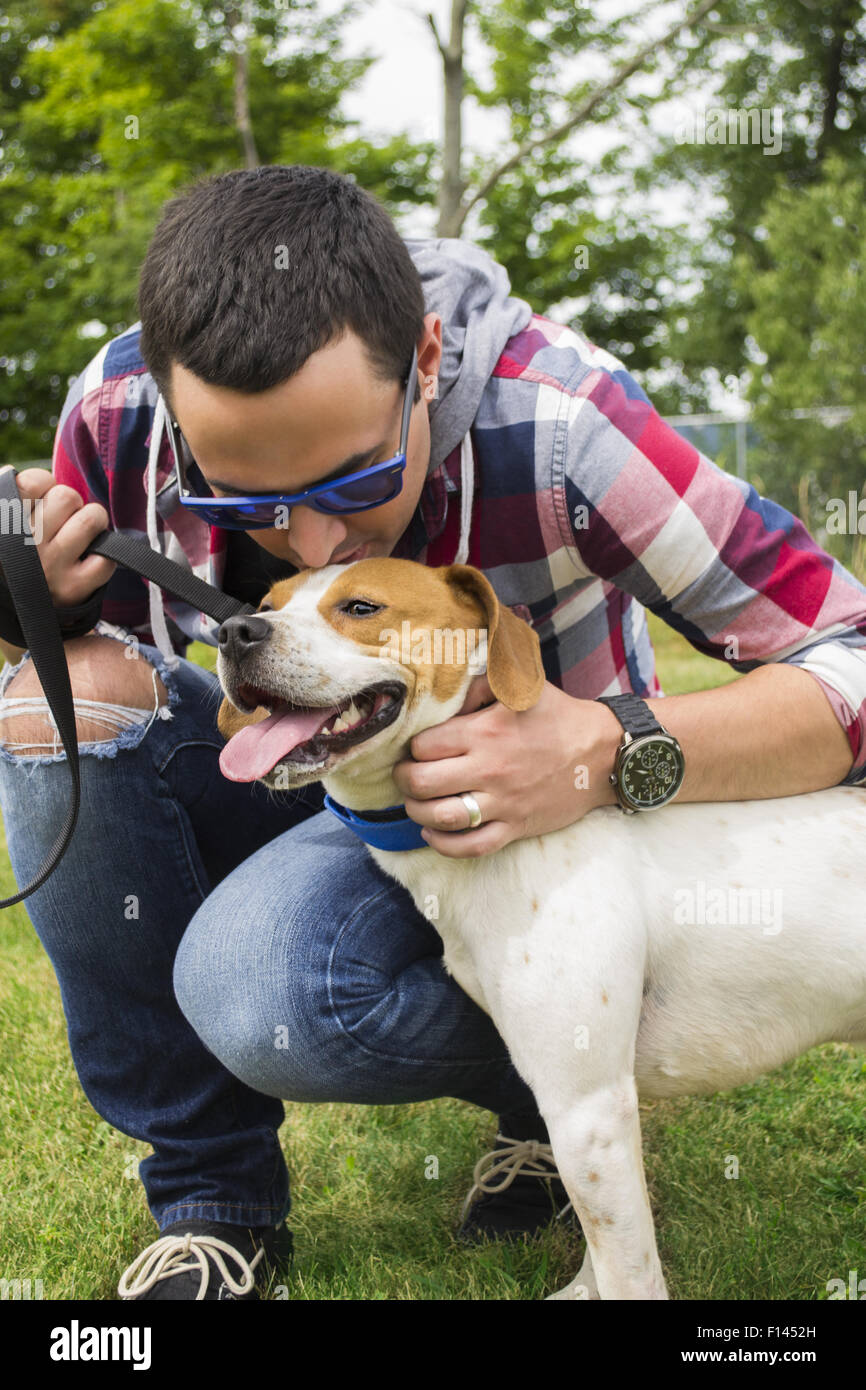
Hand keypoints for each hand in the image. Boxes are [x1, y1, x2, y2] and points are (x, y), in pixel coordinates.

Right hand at [2, 468, 114, 604]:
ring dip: (93, 522)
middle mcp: (25, 545)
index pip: (34, 481)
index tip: (43, 501)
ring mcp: (50, 567)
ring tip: (83, 533)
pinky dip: (104, 557)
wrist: (14, 611)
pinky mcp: (73, 589)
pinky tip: (89, 561)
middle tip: (65, 520)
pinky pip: (106, 559)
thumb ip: (11, 497)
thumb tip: (13, 473)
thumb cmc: (15, 558)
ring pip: (91, 519)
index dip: (46, 485)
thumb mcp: (5, 527)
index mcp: (6, 523)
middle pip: (67, 496)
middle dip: (72, 504)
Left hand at [392, 678, 621, 857]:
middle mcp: (490, 769)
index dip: (412, 747)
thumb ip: (479, 684)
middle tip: (406, 775)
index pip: (423, 746)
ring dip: (417, 812)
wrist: (602, 753)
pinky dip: (444, 844)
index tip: (416, 748)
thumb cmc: (558, 716)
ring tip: (415, 803)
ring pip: (442, 817)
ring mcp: (503, 803)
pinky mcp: (516, 827)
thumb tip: (449, 691)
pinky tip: (433, 832)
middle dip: (405, 780)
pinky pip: (472, 847)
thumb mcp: (521, 686)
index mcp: (485, 733)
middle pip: (422, 783)